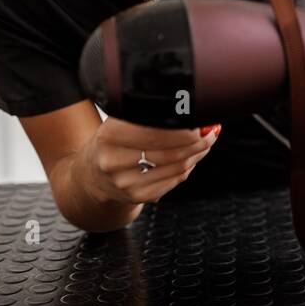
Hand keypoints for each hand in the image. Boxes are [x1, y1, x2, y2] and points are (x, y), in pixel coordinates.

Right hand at [79, 117, 221, 206]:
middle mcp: (114, 161)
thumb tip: (193, 109)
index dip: (185, 126)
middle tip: (211, 129)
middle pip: (171, 151)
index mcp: (109, 135)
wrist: (93, 174)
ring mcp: (125, 183)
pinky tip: (192, 156)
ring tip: (205, 140)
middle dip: (198, 140)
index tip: (201, 117)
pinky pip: (175, 180)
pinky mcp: (137, 196)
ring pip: (177, 166)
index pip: (157, 131)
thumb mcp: (121, 120)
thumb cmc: (114, 141)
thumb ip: (151, 114)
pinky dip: (189, 166)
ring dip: (197, 153)